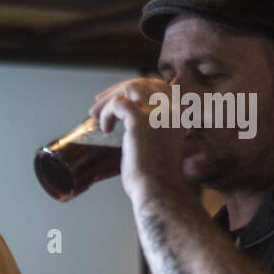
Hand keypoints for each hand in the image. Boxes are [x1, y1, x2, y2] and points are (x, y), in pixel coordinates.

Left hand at [89, 77, 193, 202]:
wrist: (159, 190)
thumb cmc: (156, 177)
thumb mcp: (161, 145)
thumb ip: (154, 129)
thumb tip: (131, 123)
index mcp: (179, 115)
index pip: (160, 86)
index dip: (136, 87)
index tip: (117, 97)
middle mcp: (172, 110)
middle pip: (144, 83)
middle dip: (118, 88)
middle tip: (99, 101)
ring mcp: (157, 114)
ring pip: (131, 87)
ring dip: (109, 97)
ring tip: (94, 113)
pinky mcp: (141, 121)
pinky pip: (119, 104)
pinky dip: (107, 112)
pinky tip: (105, 128)